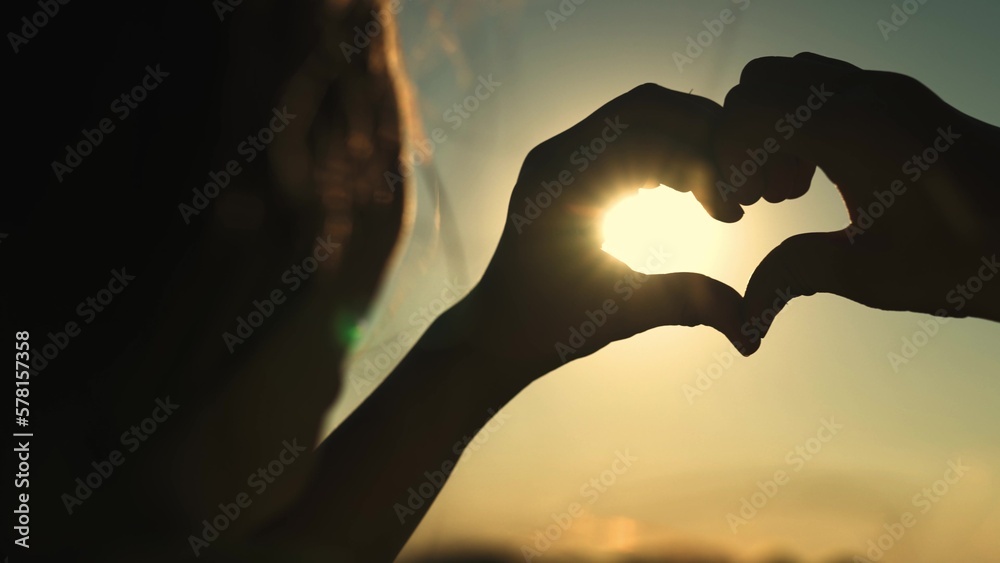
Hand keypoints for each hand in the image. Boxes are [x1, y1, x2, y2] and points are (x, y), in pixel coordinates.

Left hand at [463, 84, 745, 379]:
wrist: (496, 329)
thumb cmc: (546, 327)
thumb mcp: (617, 314)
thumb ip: (684, 304)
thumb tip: (752, 329)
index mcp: (561, 184)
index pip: (646, 140)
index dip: (702, 168)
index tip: (733, 214)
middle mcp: (557, 156)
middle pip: (644, 107)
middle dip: (703, 131)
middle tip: (743, 178)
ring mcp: (562, 156)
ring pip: (637, 113)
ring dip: (687, 136)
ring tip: (722, 184)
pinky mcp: (571, 165)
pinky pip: (626, 133)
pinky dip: (666, 147)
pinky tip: (692, 188)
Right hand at [716, 53, 999, 352]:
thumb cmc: (970, 257)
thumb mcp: (874, 275)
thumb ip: (793, 278)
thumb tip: (741, 324)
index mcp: (862, 133)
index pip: (750, 113)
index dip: (727, 161)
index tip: (740, 210)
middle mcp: (871, 94)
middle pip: (758, 85)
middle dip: (741, 140)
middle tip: (762, 199)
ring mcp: (885, 88)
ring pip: (785, 77)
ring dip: (768, 127)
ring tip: (788, 189)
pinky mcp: (894, 95)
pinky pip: (819, 85)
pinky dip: (797, 120)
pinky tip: (817, 174)